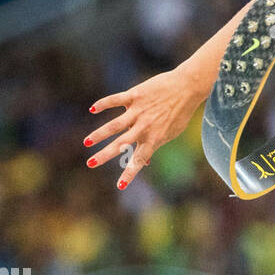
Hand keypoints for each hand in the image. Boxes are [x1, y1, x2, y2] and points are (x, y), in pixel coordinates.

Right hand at [83, 68, 204, 189]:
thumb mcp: (171, 132)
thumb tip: (145, 162)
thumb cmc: (179, 112)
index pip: (139, 160)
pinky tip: (92, 109)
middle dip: (105, 155)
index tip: (119, 186)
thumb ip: (155, 145)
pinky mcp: (135, 95)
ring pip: (115, 125)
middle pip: (121, 144)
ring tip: (87, 142)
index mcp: (153, 138)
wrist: (187, 87)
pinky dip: (104, 104)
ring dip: (100, 133)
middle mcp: (144, 127)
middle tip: (90, 163)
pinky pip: (116, 100)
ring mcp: (139, 111)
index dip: (130, 173)